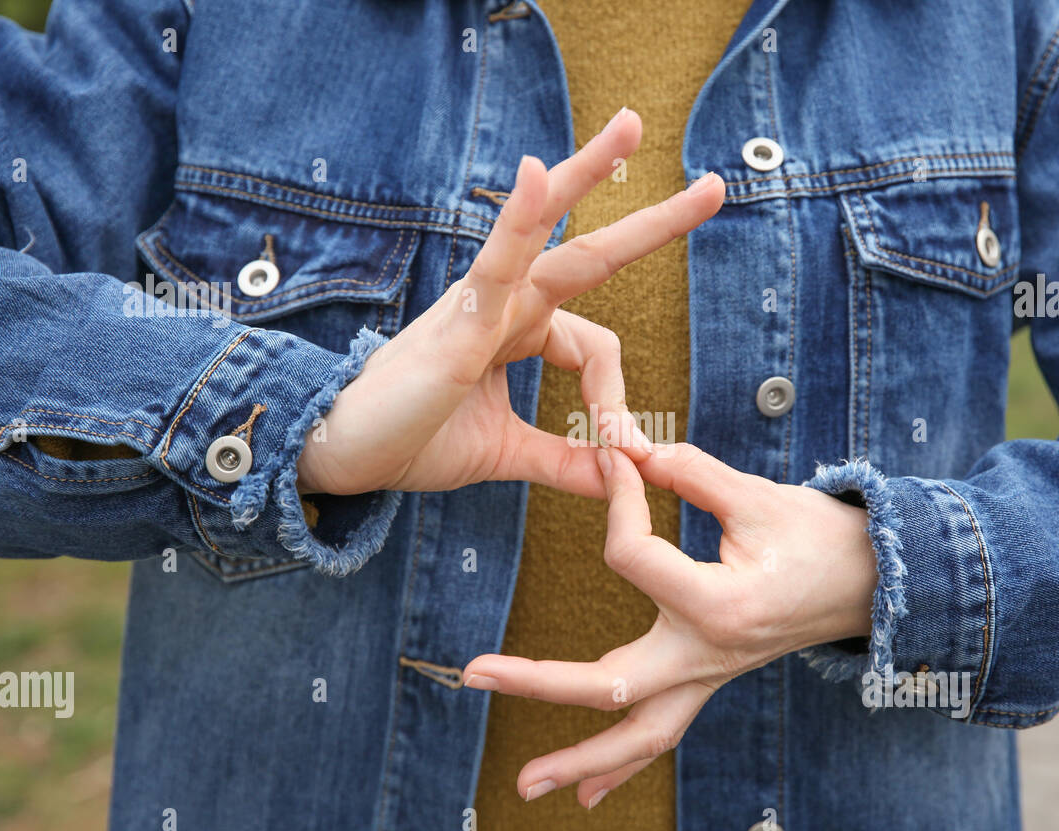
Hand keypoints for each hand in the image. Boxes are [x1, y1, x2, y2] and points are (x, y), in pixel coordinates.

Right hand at [296, 108, 725, 496]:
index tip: (621, 453)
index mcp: (518, 331)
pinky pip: (494, 263)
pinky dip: (517, 218)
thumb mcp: (507, 454)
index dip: (615, 401)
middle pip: (588, 253)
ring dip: (587, 173)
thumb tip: (624, 476)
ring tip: (630, 126)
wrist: (343, 458)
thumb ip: (564, 460)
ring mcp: (481, 304)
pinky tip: (536, 172)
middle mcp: (505, 304)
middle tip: (715, 187)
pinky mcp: (456, 321)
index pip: (595, 346)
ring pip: (544, 232)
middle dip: (650, 222)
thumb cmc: (414, 440)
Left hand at [462, 442, 877, 806]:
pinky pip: (662, 737)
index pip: (631, 556)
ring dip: (580, 761)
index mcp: (718, 604)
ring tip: (524, 784)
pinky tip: (585, 793)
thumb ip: (687, 472)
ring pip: (639, 738)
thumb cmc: (818, 537)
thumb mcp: (758, 497)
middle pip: (610, 686)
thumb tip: (625, 450)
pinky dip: (621, 767)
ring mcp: (709, 679)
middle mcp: (707, 654)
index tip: (615, 459)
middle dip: (538, 683)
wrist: (873, 582)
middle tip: (474, 674)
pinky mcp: (709, 684)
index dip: (616, 498)